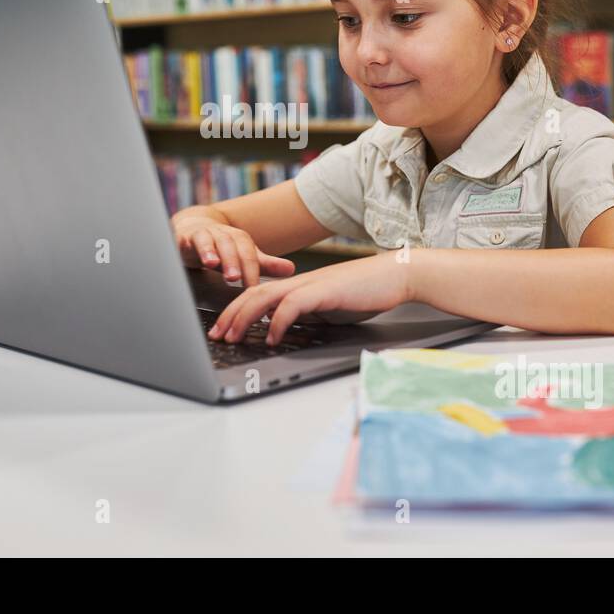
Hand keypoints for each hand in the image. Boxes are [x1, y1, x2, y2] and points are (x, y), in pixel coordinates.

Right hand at [172, 211, 295, 287]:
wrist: (193, 228)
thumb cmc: (221, 246)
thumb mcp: (242, 255)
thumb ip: (264, 264)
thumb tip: (291, 270)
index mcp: (238, 239)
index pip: (248, 253)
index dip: (250, 269)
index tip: (253, 287)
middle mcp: (221, 234)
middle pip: (229, 245)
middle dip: (232, 261)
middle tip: (235, 278)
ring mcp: (202, 234)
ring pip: (206, 240)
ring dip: (210, 251)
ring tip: (212, 264)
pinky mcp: (183, 237)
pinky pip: (184, 240)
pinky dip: (185, 245)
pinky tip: (184, 252)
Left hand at [210, 253, 416, 345]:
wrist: (396, 276)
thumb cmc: (367, 292)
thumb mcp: (329, 307)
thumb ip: (307, 314)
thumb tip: (287, 329)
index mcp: (298, 285)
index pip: (258, 294)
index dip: (236, 310)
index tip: (224, 329)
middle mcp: (299, 282)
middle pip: (253, 294)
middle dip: (231, 315)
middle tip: (217, 334)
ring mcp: (310, 285)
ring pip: (265, 297)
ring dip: (245, 318)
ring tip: (234, 336)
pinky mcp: (324, 292)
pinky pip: (293, 305)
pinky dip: (278, 322)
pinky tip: (273, 337)